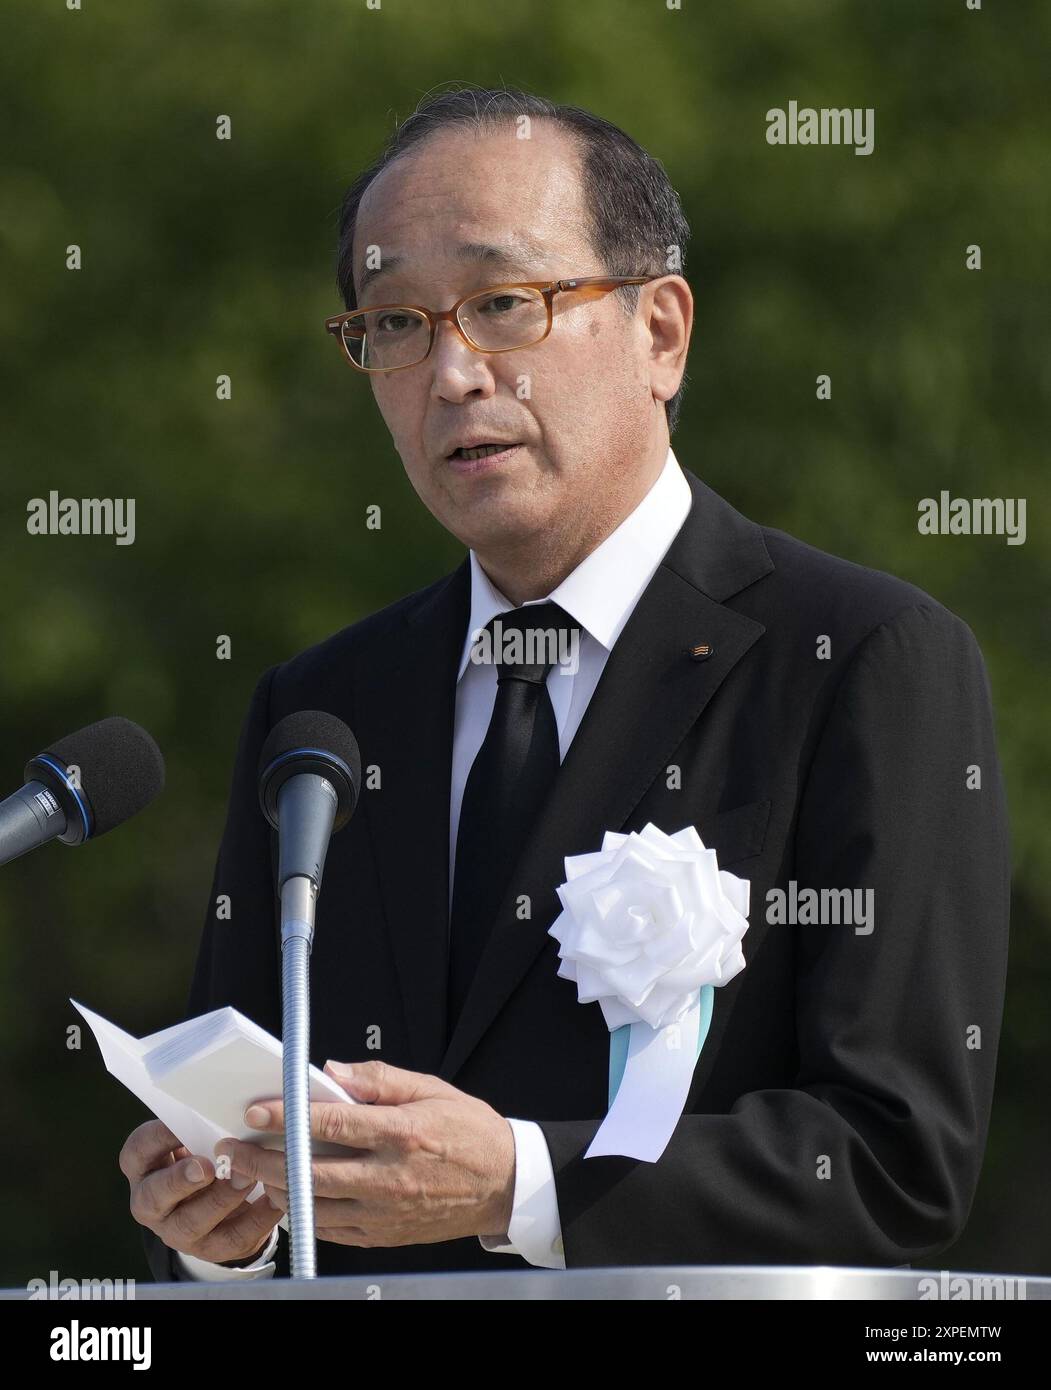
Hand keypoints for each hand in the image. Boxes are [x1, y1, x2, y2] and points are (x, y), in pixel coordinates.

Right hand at [121, 1119, 281, 1265]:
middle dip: (180, 1181)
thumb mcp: (197, 1136)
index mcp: (145, 1167)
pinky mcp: (208, 1248)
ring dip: (221, 1199)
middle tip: (207, 1167)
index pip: (138, 1151)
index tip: (183, 1125)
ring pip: (190, 1223)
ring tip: (248, 1177)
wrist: (218, 1200)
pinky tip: (274, 1199)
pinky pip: (231, 1239)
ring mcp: (176, 1230)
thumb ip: (205, 1125)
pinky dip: (256, 1219)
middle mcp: (152, 1202)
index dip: (159, 1138)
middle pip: (153, 1196)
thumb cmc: (206, 1152)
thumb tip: (236, 1105)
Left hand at [215, 1060, 515, 1248]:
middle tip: (234, 1147)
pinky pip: (331, 1230)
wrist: (503, 1184)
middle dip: (263, 1158)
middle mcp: (390, 1176)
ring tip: (252, 1171)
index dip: (288, 1115)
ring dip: (276, 1188)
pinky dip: (303, 1214)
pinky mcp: (384, 1235)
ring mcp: (385, 1212)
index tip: (255, 1110)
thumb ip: (380, 1078)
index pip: (333, 1123)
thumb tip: (332, 1069)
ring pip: (313, 1205)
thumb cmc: (468, 1131)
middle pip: (310, 1170)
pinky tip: (288, 1197)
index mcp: (403, 1133)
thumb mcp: (432, 1089)